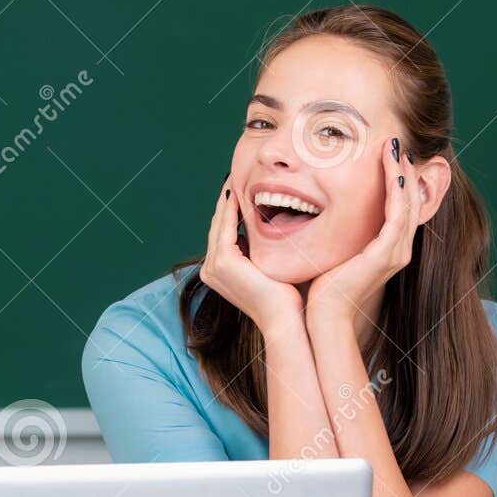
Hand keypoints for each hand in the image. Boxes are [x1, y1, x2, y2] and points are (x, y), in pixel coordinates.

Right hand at [199, 180, 303, 333]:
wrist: (285, 320)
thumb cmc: (285, 299)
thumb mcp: (269, 269)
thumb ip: (263, 251)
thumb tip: (277, 228)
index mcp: (219, 273)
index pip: (223, 234)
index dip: (230, 211)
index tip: (241, 190)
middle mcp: (210, 270)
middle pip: (217, 226)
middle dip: (226, 202)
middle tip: (236, 177)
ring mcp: (214, 266)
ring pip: (220, 223)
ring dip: (227, 200)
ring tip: (237, 179)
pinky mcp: (224, 261)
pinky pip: (227, 226)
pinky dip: (232, 208)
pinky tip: (239, 193)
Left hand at [306, 140, 421, 332]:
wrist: (322, 316)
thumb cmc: (322, 287)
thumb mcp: (335, 251)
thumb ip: (339, 232)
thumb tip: (323, 210)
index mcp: (387, 250)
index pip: (400, 206)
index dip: (397, 178)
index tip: (388, 153)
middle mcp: (398, 250)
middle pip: (410, 201)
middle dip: (404, 169)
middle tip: (396, 143)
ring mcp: (395, 253)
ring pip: (408, 203)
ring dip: (402, 172)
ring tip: (394, 147)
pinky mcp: (386, 254)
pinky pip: (397, 213)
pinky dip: (396, 188)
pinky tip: (391, 168)